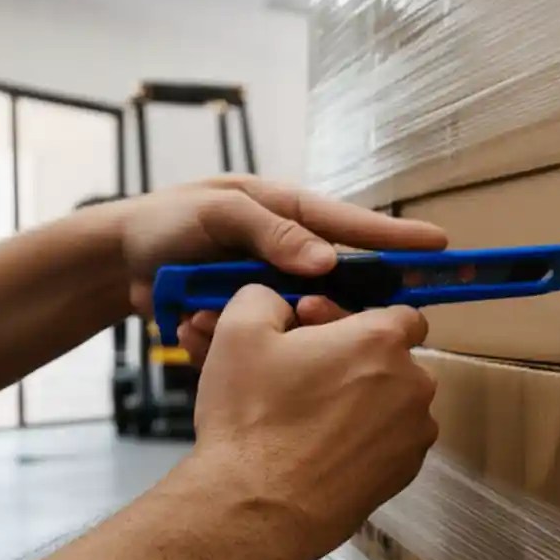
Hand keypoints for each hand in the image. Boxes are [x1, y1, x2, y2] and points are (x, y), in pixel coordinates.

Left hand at [113, 175, 445, 341]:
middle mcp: (289, 257)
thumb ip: (271, 233)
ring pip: (298, 325)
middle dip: (320, 309)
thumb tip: (327, 262)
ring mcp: (271, 294)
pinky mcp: (249, 327)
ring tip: (201, 312)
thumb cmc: (168, 222)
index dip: (399, 240)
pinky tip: (188, 329)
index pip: (355, 229)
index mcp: (291, 219)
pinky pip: (260, 344)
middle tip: (298, 316)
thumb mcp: (218, 214)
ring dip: (259, 328)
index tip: (441, 248)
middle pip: (337, 288)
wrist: (117, 262)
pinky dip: (223, 342)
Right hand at [182, 285, 437, 559]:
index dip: (352, 315)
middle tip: (300, 368)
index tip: (314, 326)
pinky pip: (388, 439)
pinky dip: (361, 436)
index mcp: (382, 341)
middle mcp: (413, 384)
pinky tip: (319, 444)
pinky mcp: (403, 474)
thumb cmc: (251, 418)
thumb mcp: (239, 333)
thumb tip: (279, 300)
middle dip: (349, 356)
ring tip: (305, 410)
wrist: (257, 510)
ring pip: (389, 399)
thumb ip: (266, 296)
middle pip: (390, 356)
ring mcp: (414, 434)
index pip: (397, 312)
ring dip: (357, 396)